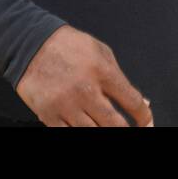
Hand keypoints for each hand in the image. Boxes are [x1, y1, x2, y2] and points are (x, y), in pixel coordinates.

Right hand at [15, 25, 153, 126]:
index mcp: (102, 71)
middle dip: (126, 130)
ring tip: (107, 128)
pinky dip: (79, 133)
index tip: (146, 121)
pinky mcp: (49, 115)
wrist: (31, 45)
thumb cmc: (69, 46)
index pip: (132, 101)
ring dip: (104, 132)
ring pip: (92, 133)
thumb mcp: (101, 52)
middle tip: (130, 130)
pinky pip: (69, 134)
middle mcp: (86, 91)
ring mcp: (66, 105)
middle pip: (114, 124)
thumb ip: (121, 78)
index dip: (144, 115)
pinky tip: (86, 128)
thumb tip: (142, 102)